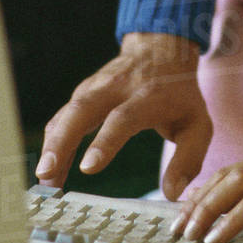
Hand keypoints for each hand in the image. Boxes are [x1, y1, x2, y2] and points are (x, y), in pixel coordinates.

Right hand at [35, 33, 212, 200]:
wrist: (162, 49)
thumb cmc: (181, 94)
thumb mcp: (198, 123)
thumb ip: (188, 158)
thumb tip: (171, 193)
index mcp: (147, 96)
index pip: (122, 118)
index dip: (105, 142)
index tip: (88, 168)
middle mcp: (117, 88)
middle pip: (82, 110)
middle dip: (62, 141)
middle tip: (47, 173)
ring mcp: (96, 88)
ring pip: (67, 113)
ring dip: (52, 146)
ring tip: (44, 180)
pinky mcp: (83, 92)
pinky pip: (63, 117)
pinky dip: (53, 142)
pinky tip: (49, 169)